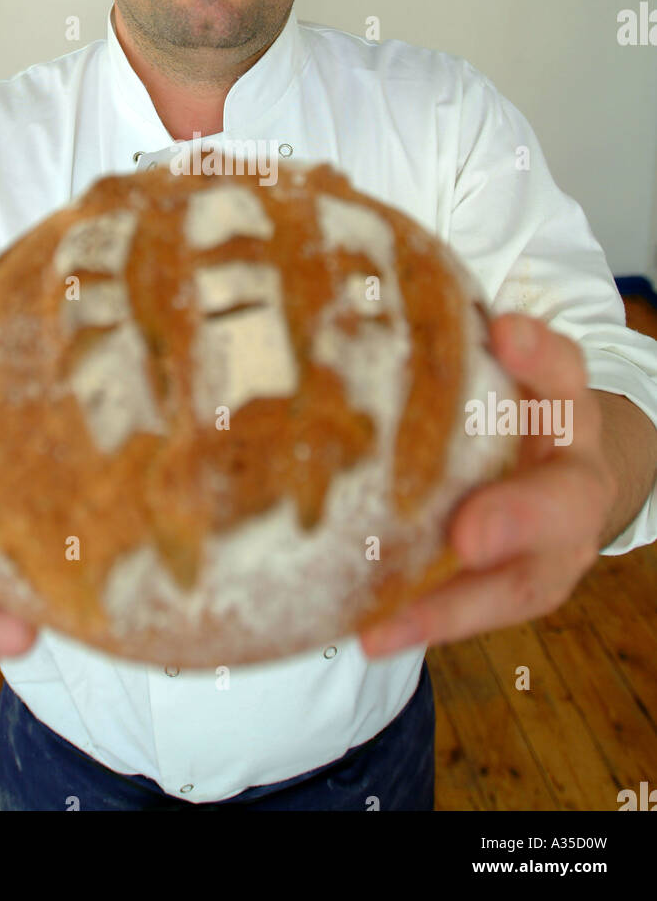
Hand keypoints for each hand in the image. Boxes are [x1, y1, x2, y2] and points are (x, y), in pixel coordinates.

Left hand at [358, 312, 617, 657]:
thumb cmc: (506, 401)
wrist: (568, 467)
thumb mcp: (495, 363)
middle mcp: (566, 474)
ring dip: (457, 601)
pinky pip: (478, 613)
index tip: (504, 332)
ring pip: (524, 580)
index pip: (561, 371)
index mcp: (562, 402)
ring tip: (389, 622)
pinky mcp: (523, 587)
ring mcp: (551, 543)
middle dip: (517, 518)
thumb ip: (448, 337)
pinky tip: (370, 634)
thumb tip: (334, 268)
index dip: (538, 355)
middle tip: (469, 534)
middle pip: (562, 499)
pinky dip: (426, 624)